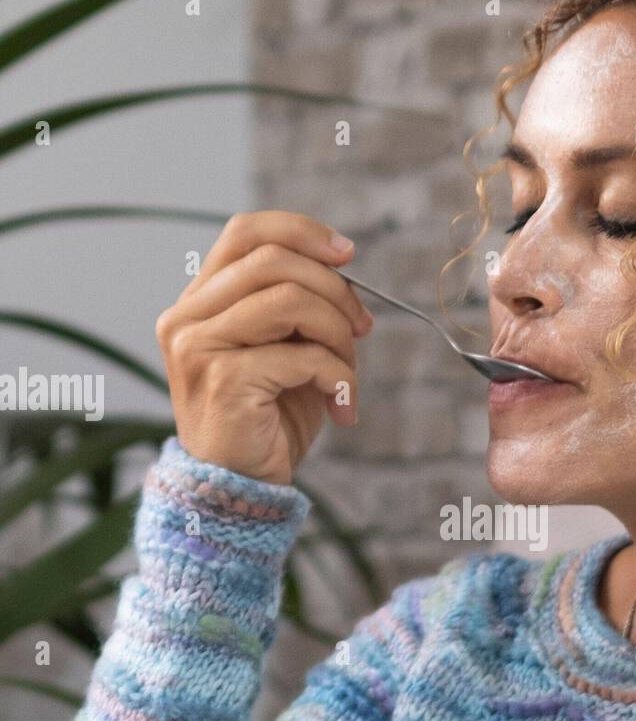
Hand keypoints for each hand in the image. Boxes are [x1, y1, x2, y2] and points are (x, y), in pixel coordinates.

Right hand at [155, 210, 374, 484]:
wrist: (241, 489)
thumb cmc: (268, 420)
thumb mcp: (285, 349)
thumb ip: (298, 305)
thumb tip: (342, 267)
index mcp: (199, 302)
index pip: (245, 232)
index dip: (302, 231)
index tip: (347, 255)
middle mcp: (187, 318)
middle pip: (276, 262)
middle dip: (336, 291)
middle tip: (363, 330)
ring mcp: (199, 347)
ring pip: (291, 300)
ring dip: (339, 334)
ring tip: (348, 373)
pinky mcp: (224, 381)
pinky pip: (302, 355)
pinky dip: (339, 377)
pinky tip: (343, 407)